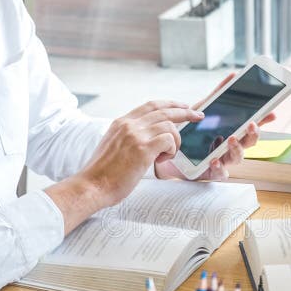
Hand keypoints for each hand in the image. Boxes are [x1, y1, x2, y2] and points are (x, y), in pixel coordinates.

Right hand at [45, 100, 202, 232]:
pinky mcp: (142, 149)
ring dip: (175, 141)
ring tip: (166, 156)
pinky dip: (171, 150)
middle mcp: (129, 125)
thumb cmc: (103, 174)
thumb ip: (129, 139)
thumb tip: (149, 142)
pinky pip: (169, 140)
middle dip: (185, 111)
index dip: (170, 104)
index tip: (183, 106)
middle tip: (198, 115)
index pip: (151, 105)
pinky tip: (162, 160)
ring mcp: (136, 135)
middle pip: (164, 110)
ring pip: (169, 126)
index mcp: (121, 122)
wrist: (92, 186)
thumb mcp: (114, 147)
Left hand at [154, 73, 276, 180]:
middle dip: (253, 134)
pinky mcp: (210, 172)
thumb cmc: (190, 130)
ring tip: (231, 139)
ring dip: (237, 148)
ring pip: (238, 158)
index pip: (252, 126)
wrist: (168, 148)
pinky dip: (219, 168)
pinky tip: (215, 160)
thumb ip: (218, 94)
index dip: (263, 121)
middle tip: (251, 124)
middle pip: (249, 143)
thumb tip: (233, 76)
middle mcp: (230, 147)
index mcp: (232, 132)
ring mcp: (223, 160)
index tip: (272, 113)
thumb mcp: (202, 109)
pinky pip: (220, 173)